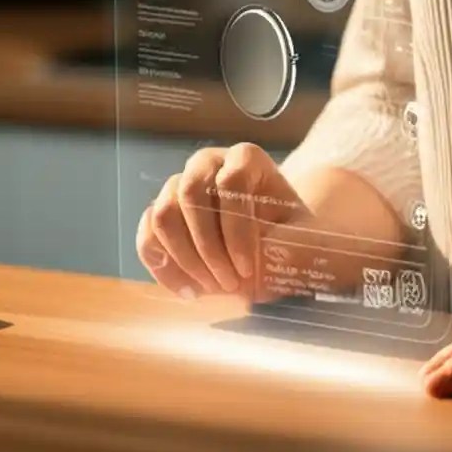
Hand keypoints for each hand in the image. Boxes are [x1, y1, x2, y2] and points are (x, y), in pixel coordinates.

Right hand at [136, 143, 306, 297]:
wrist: (269, 248)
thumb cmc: (290, 239)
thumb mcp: (305, 239)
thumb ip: (295, 244)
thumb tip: (270, 258)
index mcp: (245, 159)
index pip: (231, 181)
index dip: (237, 229)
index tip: (249, 268)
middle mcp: (206, 164)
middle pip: (190, 193)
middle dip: (208, 246)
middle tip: (229, 283)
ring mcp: (177, 186)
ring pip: (163, 214)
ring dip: (186, 259)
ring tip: (212, 288)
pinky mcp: (158, 213)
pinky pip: (146, 235)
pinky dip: (163, 267)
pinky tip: (189, 291)